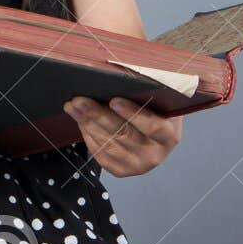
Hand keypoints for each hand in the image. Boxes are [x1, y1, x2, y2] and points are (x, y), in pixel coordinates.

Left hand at [63, 94, 181, 177]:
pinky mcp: (121, 170)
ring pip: (108, 144)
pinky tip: (80, 121)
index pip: (152, 126)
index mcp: (169, 135)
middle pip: (124, 134)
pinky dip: (88, 136)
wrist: (153, 134)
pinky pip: (101, 154)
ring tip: (73, 106)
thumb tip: (117, 73)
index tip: (114, 100)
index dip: (133, 114)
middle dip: (99, 115)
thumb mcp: (158, 98)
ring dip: (87, 123)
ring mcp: (137, 165)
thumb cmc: (155, 110)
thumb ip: (145, 88)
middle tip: (80, 100)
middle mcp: (154, 154)